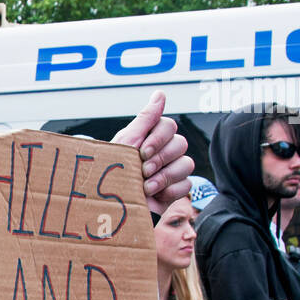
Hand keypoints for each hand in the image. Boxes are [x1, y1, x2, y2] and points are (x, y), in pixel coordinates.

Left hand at [111, 90, 192, 213]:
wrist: (112, 206)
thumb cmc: (114, 172)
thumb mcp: (126, 143)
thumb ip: (145, 119)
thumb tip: (160, 94)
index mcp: (149, 137)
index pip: (168, 125)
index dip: (158, 138)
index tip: (142, 151)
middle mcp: (162, 151)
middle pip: (180, 143)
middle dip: (160, 158)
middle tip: (142, 170)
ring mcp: (170, 170)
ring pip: (187, 163)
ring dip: (164, 176)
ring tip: (145, 186)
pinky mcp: (174, 190)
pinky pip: (187, 184)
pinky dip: (170, 191)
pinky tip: (154, 195)